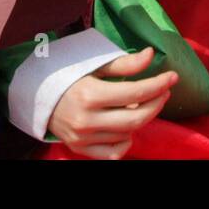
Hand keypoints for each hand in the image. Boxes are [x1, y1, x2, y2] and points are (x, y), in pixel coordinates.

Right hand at [48, 47, 176, 158]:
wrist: (36, 95)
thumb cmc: (67, 74)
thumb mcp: (94, 64)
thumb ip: (124, 63)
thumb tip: (151, 55)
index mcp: (90, 95)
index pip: (135, 94)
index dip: (158, 85)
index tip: (173, 77)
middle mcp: (86, 120)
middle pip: (136, 119)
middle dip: (157, 104)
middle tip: (164, 91)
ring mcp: (83, 138)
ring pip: (127, 135)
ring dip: (140, 119)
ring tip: (138, 104)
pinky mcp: (80, 149)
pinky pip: (113, 153)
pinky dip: (125, 141)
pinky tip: (125, 127)